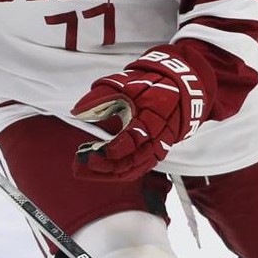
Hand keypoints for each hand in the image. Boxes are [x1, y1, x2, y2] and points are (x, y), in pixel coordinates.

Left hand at [70, 45, 214, 180]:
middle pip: (134, 161)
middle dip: (107, 167)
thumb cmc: (151, 83)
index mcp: (153, 115)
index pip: (134, 139)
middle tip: (83, 165)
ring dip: (110, 174)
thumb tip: (76, 111)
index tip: (93, 151)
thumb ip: (101, 96)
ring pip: (136, 169)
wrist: (180, 88)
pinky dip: (120, 172)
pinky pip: (139, 168)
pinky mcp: (157, 152)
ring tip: (86, 171)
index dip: (114, 149)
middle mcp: (159, 135)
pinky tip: (101, 171)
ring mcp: (160, 146)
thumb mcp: (126, 83)